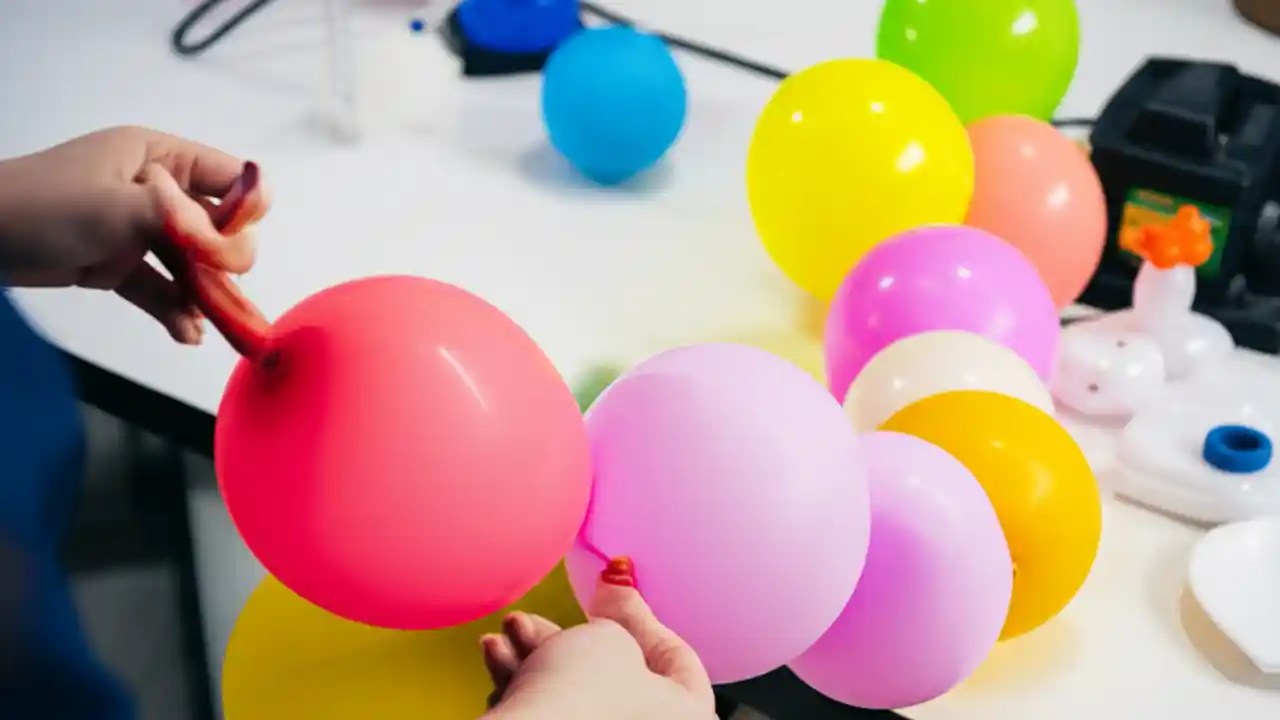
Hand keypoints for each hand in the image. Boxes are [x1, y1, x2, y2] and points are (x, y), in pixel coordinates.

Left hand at [0, 126, 268, 342]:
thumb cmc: (36, 207)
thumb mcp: (117, 208)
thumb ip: (183, 222)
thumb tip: (238, 239)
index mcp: (158, 157)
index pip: (230, 177)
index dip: (245, 210)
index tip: (236, 245)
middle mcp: (154, 189)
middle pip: (217, 227)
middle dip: (225, 262)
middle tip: (220, 291)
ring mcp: (136, 228)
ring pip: (192, 263)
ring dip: (205, 294)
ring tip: (215, 324)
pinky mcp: (118, 263)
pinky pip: (162, 288)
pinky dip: (176, 310)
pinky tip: (188, 333)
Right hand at [480, 559, 715, 719]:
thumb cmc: (584, 696)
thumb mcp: (610, 636)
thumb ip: (620, 613)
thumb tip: (618, 587)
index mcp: (687, 713)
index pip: (675, 656)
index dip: (639, 615)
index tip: (610, 587)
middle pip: (614, 673)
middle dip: (569, 634)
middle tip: (545, 611)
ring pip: (574, 692)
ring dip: (536, 652)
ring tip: (511, 628)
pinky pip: (549, 713)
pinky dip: (524, 683)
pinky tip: (497, 654)